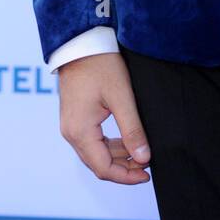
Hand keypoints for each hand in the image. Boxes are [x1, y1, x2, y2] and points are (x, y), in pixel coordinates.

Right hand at [57, 52, 151, 184]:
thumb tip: (144, 158)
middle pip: (98, 164)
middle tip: (148, 165)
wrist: (81, 42)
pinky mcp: (75, 117)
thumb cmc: (101, 65)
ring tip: (141, 154)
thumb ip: (132, 129)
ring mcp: (71, 125)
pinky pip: (92, 141)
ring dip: (118, 157)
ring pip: (96, 153)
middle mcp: (71, 133)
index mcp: (79, 132)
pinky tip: (127, 142)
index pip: (103, 168)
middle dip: (123, 168)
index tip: (147, 174)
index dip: (126, 176)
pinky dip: (110, 146)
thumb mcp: (121, 97)